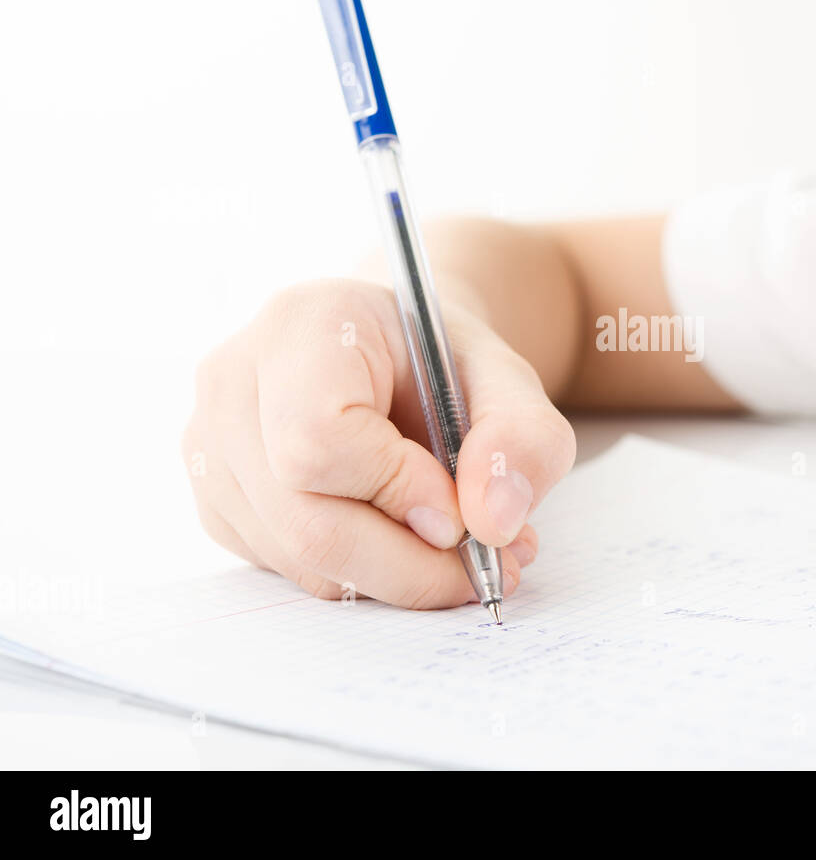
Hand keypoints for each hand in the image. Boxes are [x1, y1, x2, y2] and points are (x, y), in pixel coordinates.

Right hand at [181, 278, 575, 606]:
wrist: (397, 356)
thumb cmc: (444, 363)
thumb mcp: (509, 382)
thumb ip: (522, 440)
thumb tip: (493, 525)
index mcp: (303, 325)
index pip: (318, 439)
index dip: (397, 492)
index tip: (461, 513)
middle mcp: (233, 381)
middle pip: (303, 518)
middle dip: (407, 563)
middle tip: (483, 567)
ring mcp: (208, 444)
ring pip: (295, 556)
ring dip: (392, 575)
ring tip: (459, 550)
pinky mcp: (214, 499)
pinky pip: (284, 568)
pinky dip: (357, 574)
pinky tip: (401, 539)